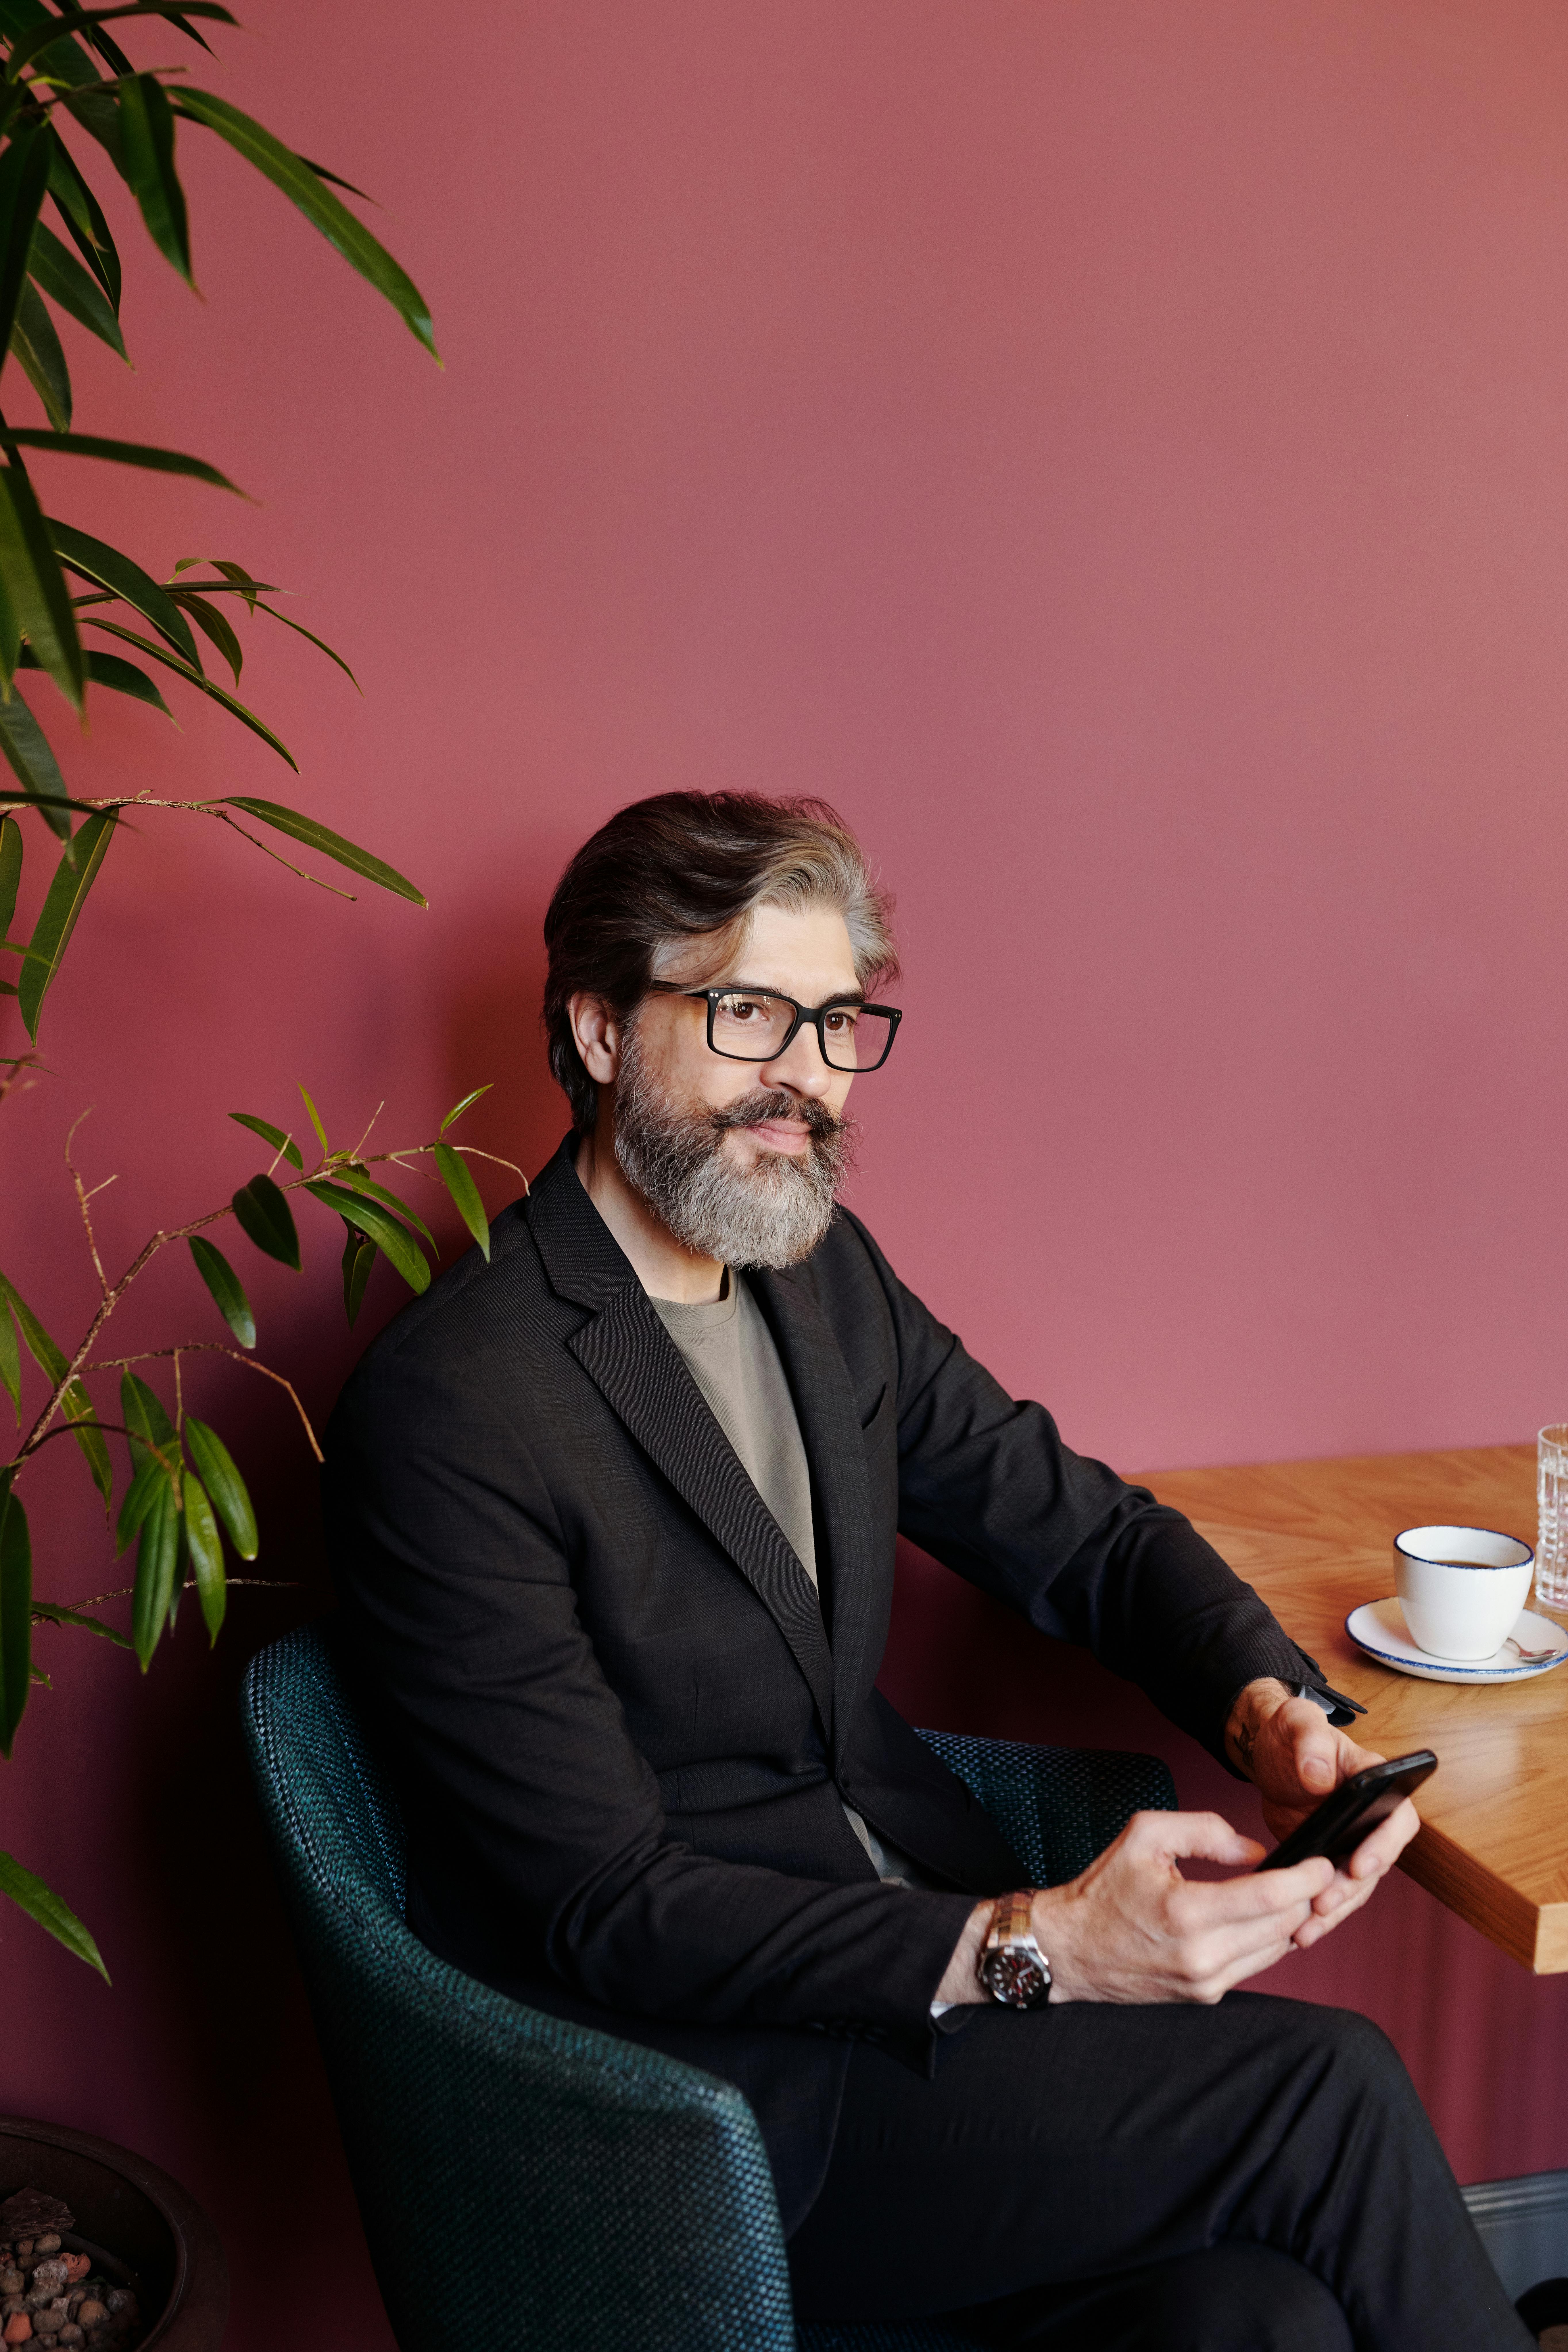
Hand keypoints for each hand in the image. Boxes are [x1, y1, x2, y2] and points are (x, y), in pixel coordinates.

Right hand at [933, 1811, 1334, 2007]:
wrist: (1071, 1949)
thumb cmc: (1104, 1888)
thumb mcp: (1145, 1835)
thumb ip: (1205, 1831)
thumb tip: (1256, 1851)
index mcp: (1186, 1912)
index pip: (1269, 1897)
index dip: (1306, 1878)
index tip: (1324, 1861)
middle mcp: (1202, 1955)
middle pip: (1282, 1925)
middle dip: (1307, 1897)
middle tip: (1319, 1872)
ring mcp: (1206, 1982)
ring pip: (1276, 1948)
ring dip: (1292, 1919)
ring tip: (1297, 1892)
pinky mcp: (1205, 1995)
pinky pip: (1255, 1964)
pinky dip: (1268, 1938)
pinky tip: (1265, 1916)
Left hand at [1224, 1678, 1421, 1948]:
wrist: (1270, 1755)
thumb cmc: (1291, 1732)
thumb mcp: (1298, 1722)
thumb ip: (1310, 1739)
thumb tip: (1319, 1777)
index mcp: (1376, 1781)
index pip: (1399, 1820)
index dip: (1385, 1846)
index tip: (1358, 1866)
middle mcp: (1373, 1816)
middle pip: (1376, 1863)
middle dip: (1351, 1889)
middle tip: (1322, 1906)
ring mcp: (1353, 1840)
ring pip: (1355, 1886)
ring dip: (1336, 1910)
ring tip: (1305, 1930)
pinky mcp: (1330, 1858)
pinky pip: (1333, 1891)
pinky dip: (1319, 1912)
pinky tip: (1298, 1930)